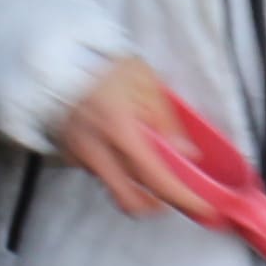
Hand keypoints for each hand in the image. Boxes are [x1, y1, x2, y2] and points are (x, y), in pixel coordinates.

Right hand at [54, 55, 208, 218]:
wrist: (64, 58)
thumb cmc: (106, 65)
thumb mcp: (147, 84)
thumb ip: (167, 122)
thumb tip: (187, 153)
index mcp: (120, 130)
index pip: (155, 179)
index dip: (181, 197)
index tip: (201, 206)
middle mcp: (95, 149)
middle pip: (130, 201)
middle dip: (155, 205)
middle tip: (174, 194)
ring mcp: (78, 155)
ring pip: (114, 189)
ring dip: (135, 188)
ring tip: (150, 167)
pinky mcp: (68, 155)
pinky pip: (97, 174)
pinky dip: (115, 172)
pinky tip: (122, 153)